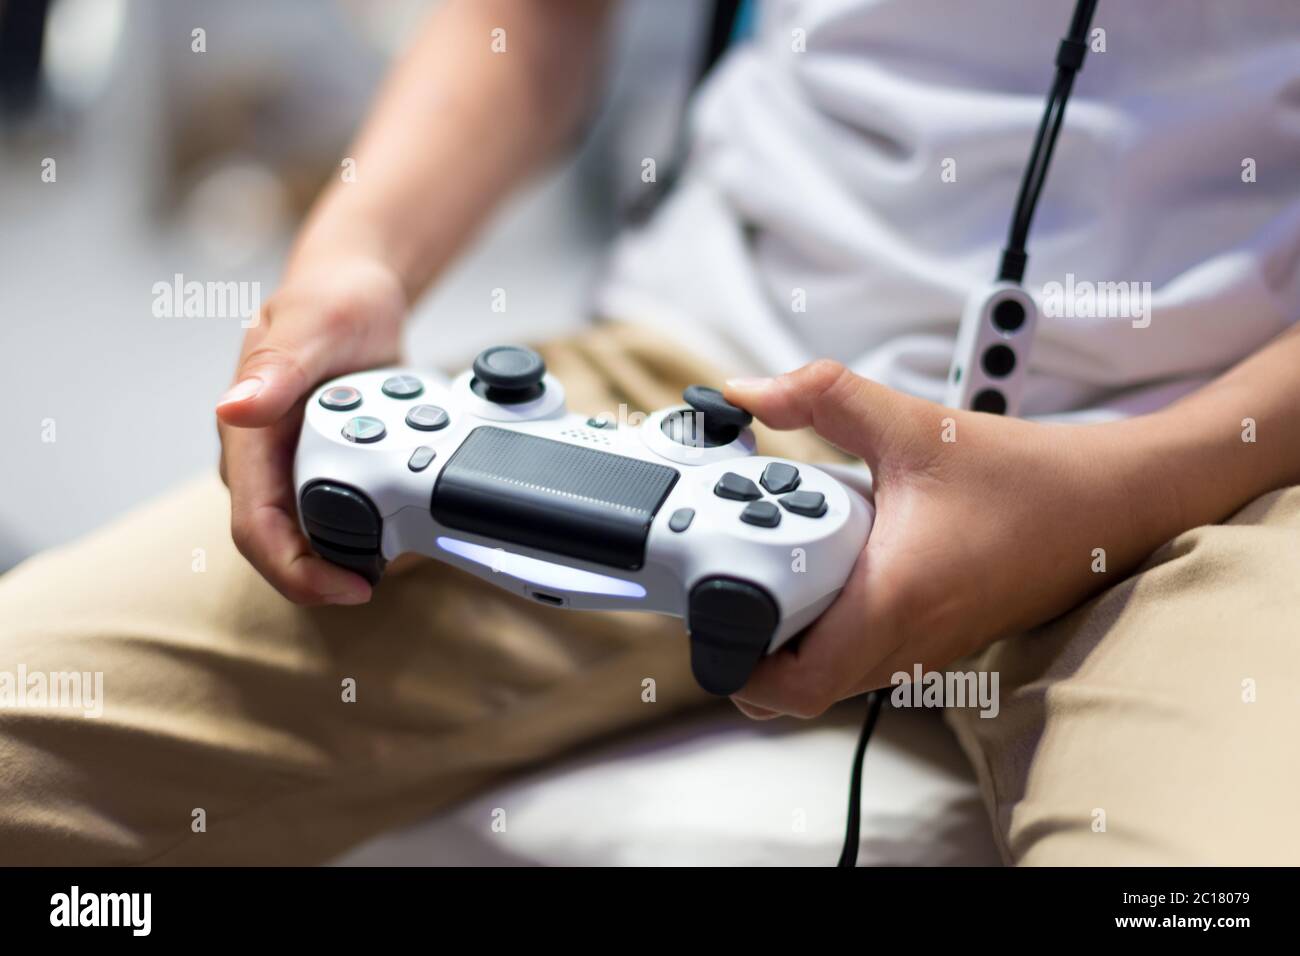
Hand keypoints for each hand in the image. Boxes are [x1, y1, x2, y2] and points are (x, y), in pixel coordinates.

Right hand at [216, 257, 405, 604]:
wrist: (358, 295)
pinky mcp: (330, 469)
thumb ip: (277, 367)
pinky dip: (385, 518)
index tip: (350, 589)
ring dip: (369, 546)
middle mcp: (266, 464)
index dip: (297, 573)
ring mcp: (297, 470)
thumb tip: (235, 409)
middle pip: (291, 547)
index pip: (256, 531)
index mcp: (248, 437)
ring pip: (323, 536)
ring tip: (418, 531)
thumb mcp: (312, 325)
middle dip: (341, 570)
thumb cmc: (328, 300)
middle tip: (404, 563)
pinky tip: (417, 506)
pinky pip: (352, 513)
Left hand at [723, 361, 1175, 718]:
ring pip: (832, 672)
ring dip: (793, 630)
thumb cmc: (1029, 479)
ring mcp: (922, 650)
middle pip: (799, 688)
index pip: (791, 687)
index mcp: (891, 605)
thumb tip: (749, 390)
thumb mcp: (914, 426)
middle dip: (752, 642)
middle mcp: (905, 644)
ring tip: (779, 560)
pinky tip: (830, 559)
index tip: (711, 606)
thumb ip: (823, 397)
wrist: (1112, 504)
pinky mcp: (935, 639)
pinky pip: (864, 652)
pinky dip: (830, 620)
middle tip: (732, 575)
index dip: (736, 661)